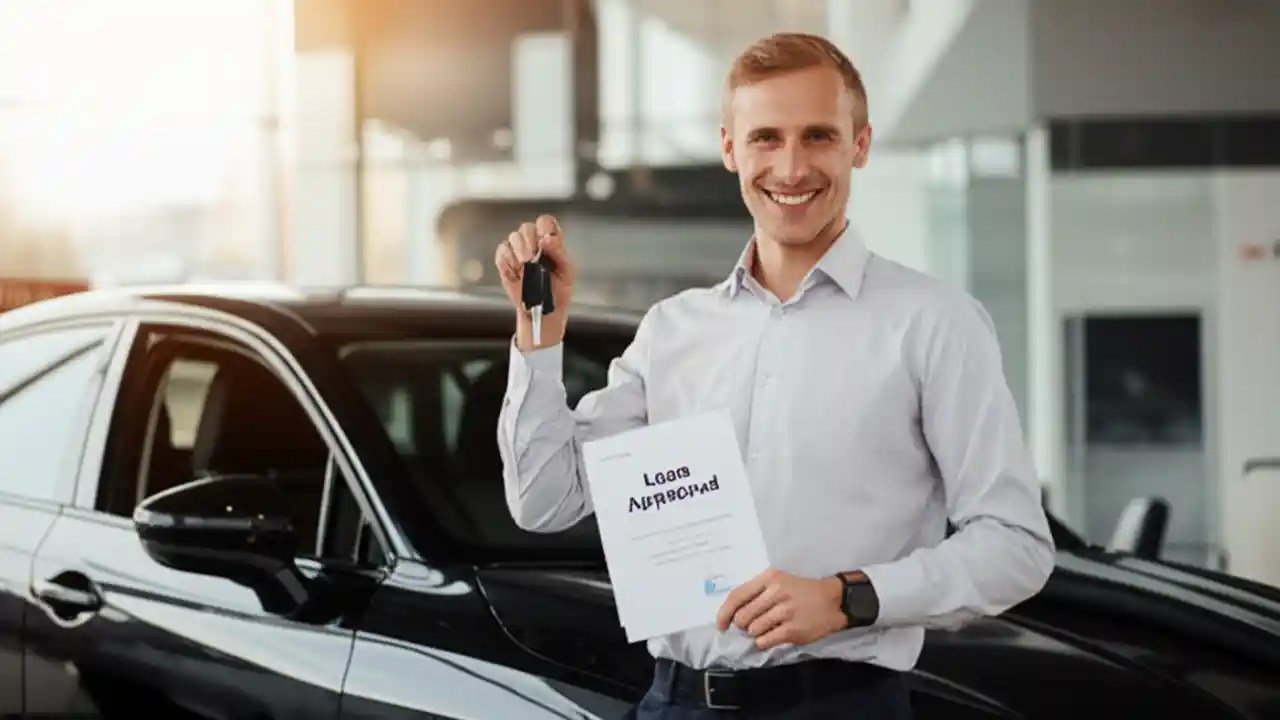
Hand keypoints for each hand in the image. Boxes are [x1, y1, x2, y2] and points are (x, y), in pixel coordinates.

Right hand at [494, 214, 576, 349]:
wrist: (544, 311)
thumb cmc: (558, 290)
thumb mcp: (567, 271)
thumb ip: (559, 252)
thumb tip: (547, 239)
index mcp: (551, 241)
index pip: (545, 222)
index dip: (544, 227)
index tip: (545, 242)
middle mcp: (533, 242)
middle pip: (526, 228)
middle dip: (529, 241)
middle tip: (532, 258)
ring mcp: (518, 251)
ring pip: (512, 238)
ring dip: (518, 251)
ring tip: (525, 267)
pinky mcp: (505, 262)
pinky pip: (501, 253)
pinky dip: (507, 262)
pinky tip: (516, 273)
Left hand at [715, 568, 846, 649]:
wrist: (832, 601)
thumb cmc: (801, 591)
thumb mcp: (779, 581)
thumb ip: (757, 592)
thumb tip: (732, 614)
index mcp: (769, 578)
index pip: (737, 596)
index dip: (725, 613)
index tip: (721, 625)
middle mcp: (776, 593)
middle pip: (743, 616)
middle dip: (742, 626)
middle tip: (750, 626)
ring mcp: (785, 612)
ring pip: (753, 630)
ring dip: (754, 634)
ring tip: (765, 630)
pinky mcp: (792, 629)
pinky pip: (765, 640)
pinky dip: (762, 642)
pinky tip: (769, 638)